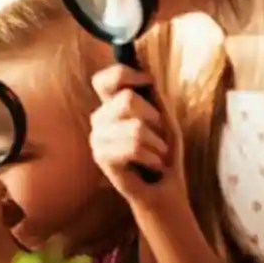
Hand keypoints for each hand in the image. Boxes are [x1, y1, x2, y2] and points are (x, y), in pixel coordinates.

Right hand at [89, 65, 185, 207]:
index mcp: (112, 107)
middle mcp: (100, 120)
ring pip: (134, 127)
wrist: (163, 189)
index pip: (104, 80)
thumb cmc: (164, 154)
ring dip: (156, 143)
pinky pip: (133, 147)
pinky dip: (151, 157)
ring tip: (155, 154)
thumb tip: (149, 73)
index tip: (146, 81)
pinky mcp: (101, 158)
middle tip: (157, 136)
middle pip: (126, 100)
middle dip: (153, 118)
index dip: (124, 74)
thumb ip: (156, 97)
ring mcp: (97, 139)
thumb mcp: (166, 120)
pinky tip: (151, 164)